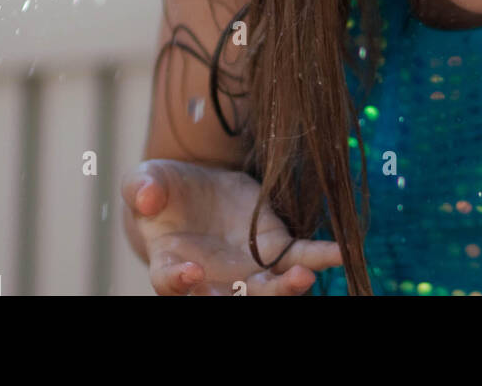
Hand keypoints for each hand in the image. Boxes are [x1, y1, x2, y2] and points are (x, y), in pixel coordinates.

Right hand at [121, 159, 343, 295]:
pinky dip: (319, 257)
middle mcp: (211, 279)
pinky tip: (340, 253)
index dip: (179, 282)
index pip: (171, 283)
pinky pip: (298, 257)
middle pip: (229, 299)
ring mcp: (245, 268)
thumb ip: (141, 188)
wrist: (193, 189)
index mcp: (171, 265)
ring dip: (287, 287)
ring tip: (305, 276)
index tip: (192, 273)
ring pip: (268, 287)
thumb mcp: (144, 181)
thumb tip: (145, 197)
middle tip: (271, 286)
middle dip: (251, 296)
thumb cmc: (161, 191)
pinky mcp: (273, 248)